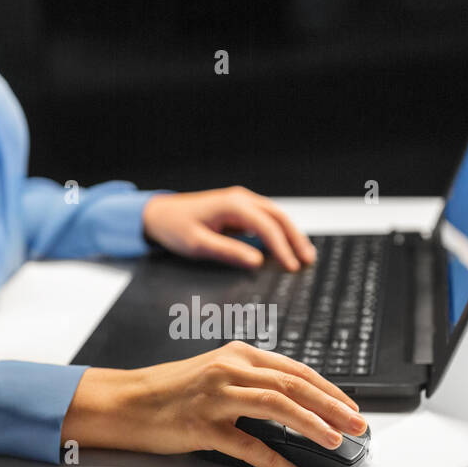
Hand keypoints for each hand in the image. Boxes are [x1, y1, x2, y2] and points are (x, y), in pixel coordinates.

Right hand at [61, 341, 367, 466]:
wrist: (127, 401)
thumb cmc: (173, 391)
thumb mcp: (217, 372)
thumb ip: (254, 380)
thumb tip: (298, 402)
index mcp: (239, 354)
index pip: (297, 370)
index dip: (329, 390)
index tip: (352, 407)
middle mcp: (230, 368)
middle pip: (294, 385)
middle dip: (332, 406)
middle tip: (358, 425)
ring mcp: (216, 395)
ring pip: (277, 405)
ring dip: (312, 424)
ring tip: (335, 441)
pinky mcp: (201, 425)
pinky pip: (246, 443)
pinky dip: (272, 459)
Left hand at [142, 187, 316, 271]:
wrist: (158, 213)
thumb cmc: (175, 228)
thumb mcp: (198, 244)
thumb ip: (228, 252)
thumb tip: (257, 262)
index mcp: (232, 205)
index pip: (266, 226)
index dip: (282, 248)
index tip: (292, 267)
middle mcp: (241, 198)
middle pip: (278, 217)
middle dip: (295, 239)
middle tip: (308, 261)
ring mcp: (242, 201)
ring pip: (275, 216)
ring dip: (291, 234)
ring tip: (305, 255)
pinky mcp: (240, 209)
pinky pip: (266, 219)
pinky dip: (279, 232)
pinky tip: (286, 246)